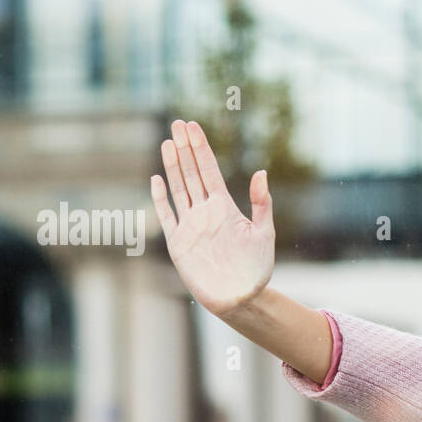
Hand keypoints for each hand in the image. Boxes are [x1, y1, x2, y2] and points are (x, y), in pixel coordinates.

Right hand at [150, 119, 274, 316]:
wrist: (239, 298)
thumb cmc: (256, 269)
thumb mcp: (264, 233)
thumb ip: (261, 204)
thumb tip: (262, 172)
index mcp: (225, 207)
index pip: (210, 170)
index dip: (201, 148)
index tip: (194, 126)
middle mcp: (206, 212)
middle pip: (192, 173)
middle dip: (185, 148)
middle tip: (177, 123)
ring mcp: (190, 225)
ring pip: (178, 188)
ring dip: (172, 166)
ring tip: (168, 142)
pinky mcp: (178, 242)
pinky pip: (167, 215)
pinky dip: (161, 198)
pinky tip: (157, 178)